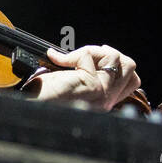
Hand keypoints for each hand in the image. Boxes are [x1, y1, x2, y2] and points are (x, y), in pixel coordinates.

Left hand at [23, 45, 140, 110]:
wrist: (29, 110)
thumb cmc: (42, 99)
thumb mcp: (72, 87)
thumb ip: (87, 77)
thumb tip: (91, 58)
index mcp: (104, 101)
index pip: (132, 80)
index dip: (115, 65)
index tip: (94, 61)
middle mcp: (106, 100)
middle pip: (130, 66)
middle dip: (107, 54)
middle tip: (85, 57)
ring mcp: (101, 94)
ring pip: (116, 59)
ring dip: (93, 51)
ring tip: (72, 59)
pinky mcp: (90, 87)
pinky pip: (88, 57)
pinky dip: (72, 54)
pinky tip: (56, 59)